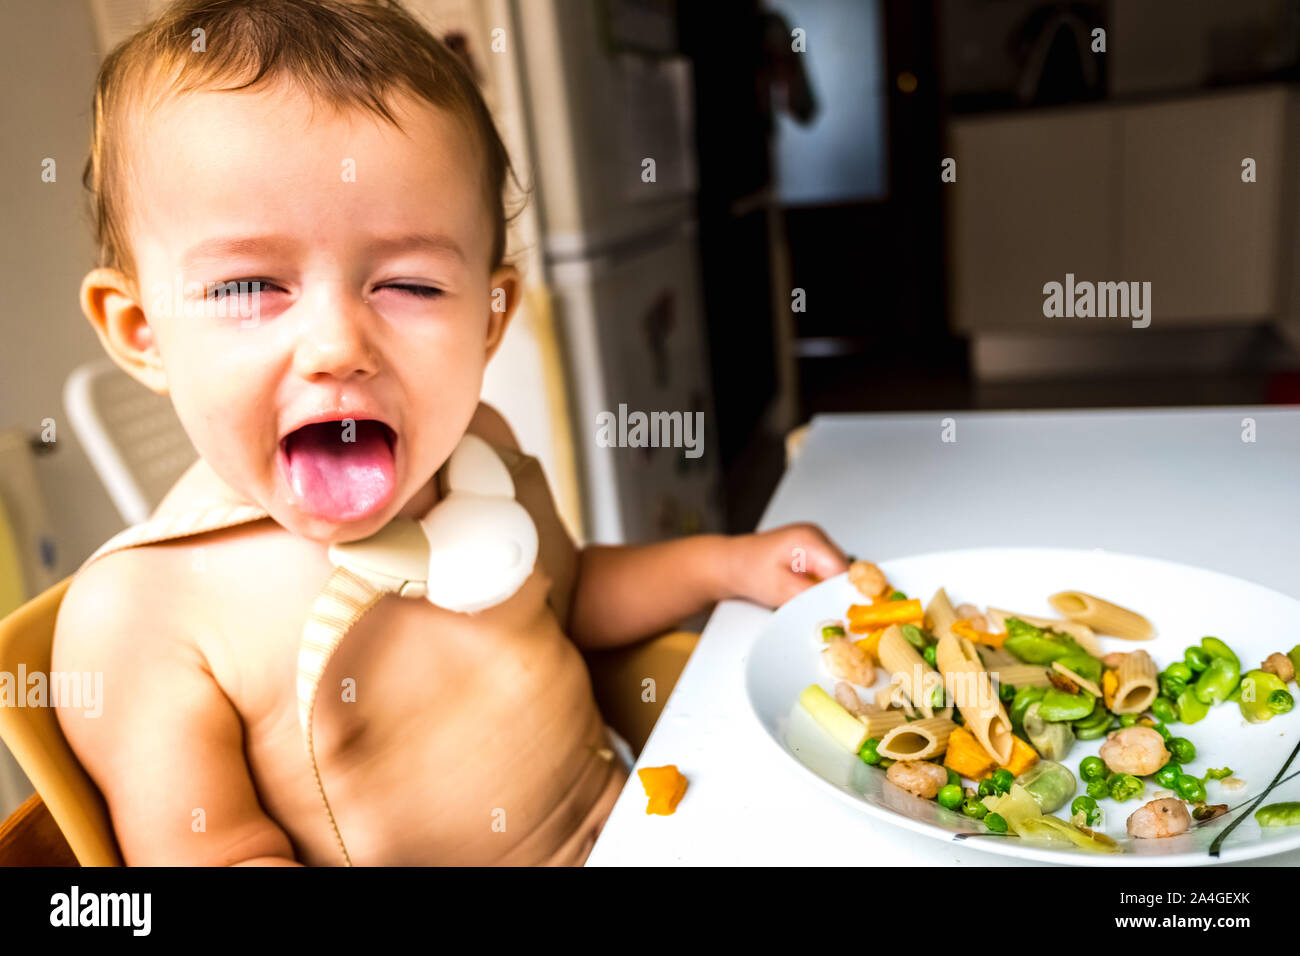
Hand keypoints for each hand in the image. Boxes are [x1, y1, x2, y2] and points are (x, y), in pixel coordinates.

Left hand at [721, 522, 849, 607]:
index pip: (844, 570)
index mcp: (809, 539)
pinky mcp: (812, 549)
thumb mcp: (781, 590)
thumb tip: (837, 608)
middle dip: (835, 592)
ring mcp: (815, 540)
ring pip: (838, 571)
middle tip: (823, 610)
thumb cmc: (748, 571)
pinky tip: (804, 589)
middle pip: (844, 570)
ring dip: (828, 588)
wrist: (731, 564)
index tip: (841, 613)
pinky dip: (821, 583)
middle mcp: (816, 535)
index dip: (843, 594)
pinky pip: (828, 570)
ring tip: (806, 596)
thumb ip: (813, 597)